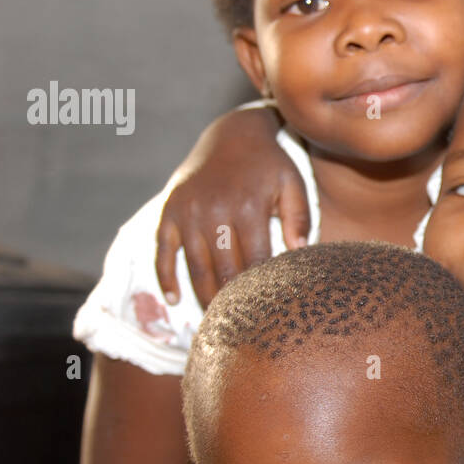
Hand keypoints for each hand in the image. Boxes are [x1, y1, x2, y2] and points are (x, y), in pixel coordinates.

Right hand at [154, 106, 309, 307]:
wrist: (231, 134)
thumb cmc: (269, 164)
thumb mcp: (293, 183)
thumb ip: (300, 217)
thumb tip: (300, 254)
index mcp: (248, 207)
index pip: (256, 262)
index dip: (261, 289)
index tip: (268, 310)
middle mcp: (214, 211)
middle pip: (224, 271)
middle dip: (232, 302)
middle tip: (241, 328)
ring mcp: (188, 212)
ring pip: (195, 268)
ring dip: (204, 297)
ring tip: (214, 322)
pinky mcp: (169, 211)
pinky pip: (163, 252)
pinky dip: (166, 277)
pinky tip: (174, 300)